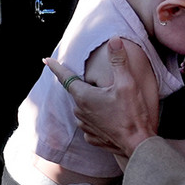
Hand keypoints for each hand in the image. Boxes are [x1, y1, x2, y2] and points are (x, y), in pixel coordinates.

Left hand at [45, 37, 159, 157]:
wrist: (138, 145)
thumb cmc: (132, 114)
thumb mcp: (127, 83)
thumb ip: (119, 60)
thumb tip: (114, 39)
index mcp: (84, 97)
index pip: (65, 77)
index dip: (56, 67)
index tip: (46, 60)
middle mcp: (80, 112)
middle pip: (78, 92)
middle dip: (85, 86)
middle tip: (100, 85)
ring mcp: (85, 126)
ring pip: (83, 108)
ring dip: (91, 103)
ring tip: (108, 102)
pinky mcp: (92, 137)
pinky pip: (89, 123)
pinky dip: (95, 119)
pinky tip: (108, 118)